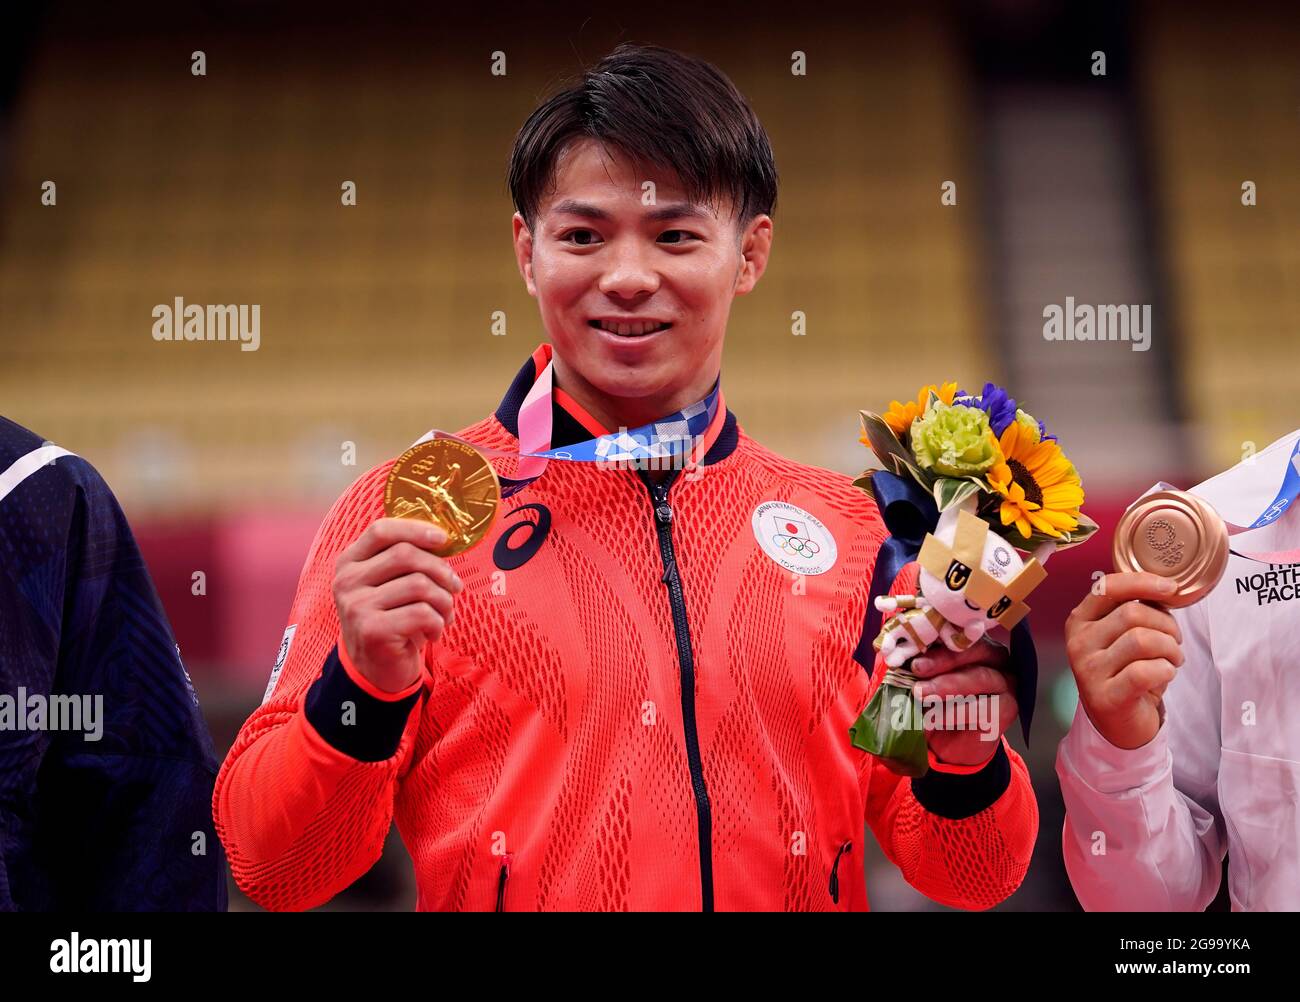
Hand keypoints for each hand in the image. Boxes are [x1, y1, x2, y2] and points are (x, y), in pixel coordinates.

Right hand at [332, 517, 463, 692]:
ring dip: (444, 601)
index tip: (443, 539)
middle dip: (441, 570)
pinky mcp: (372, 630)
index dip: (416, 529)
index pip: (381, 531)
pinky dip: (438, 623)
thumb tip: (443, 540)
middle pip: (405, 555)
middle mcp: (347, 581)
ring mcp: (356, 606)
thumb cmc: (393, 619)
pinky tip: (434, 632)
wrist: (376, 669)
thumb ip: (407, 560)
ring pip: (419, 584)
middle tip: (455, 587)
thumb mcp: (392, 584)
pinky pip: (422, 613)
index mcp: (350, 562)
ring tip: (445, 614)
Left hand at [910, 639, 1017, 766]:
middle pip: (975, 650)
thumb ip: (914, 668)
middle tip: (917, 669)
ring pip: (981, 677)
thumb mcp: (919, 682)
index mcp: (973, 643)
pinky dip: (957, 712)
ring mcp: (1005, 681)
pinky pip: (985, 707)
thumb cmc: (933, 703)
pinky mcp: (1008, 707)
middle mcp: (994, 657)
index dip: (937, 637)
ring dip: (948, 685)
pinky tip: (935, 718)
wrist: (947, 744)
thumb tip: (899, 657)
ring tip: (920, 694)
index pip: (959, 633)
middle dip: (943, 659)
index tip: (912, 647)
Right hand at [1064, 571, 1182, 749]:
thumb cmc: (1124, 672)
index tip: (1170, 588)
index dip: (1142, 582)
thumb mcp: (1119, 637)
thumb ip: (1132, 612)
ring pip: (1142, 640)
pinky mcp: (1106, 696)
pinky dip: (1166, 670)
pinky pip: (1145, 671)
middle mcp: (1079, 643)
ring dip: (1170, 649)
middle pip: (1132, 613)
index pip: (1107, 588)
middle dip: (1166, 624)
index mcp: (1080, 621)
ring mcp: (1089, 671)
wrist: (1117, 722)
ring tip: (1173, 659)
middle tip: (1175, 640)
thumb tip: (1164, 590)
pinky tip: (1165, 674)